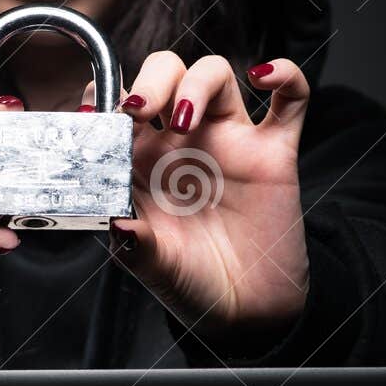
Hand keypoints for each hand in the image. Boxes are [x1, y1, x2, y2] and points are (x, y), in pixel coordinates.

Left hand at [107, 53, 309, 346]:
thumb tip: (119, 223)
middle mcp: (182, 142)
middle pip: (166, 73)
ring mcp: (229, 142)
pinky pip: (292, 100)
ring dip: (197, 83)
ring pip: (215, 74)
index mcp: (142, 160)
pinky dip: (285, 75)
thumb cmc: (188, 283)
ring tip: (184, 119)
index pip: (118, 102)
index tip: (94, 114)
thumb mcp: (152, 267)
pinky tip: (263, 77)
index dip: (104, 94)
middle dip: (151, 80)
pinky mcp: (273, 154)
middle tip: (140, 110)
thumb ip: (135, 244)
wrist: (242, 311)